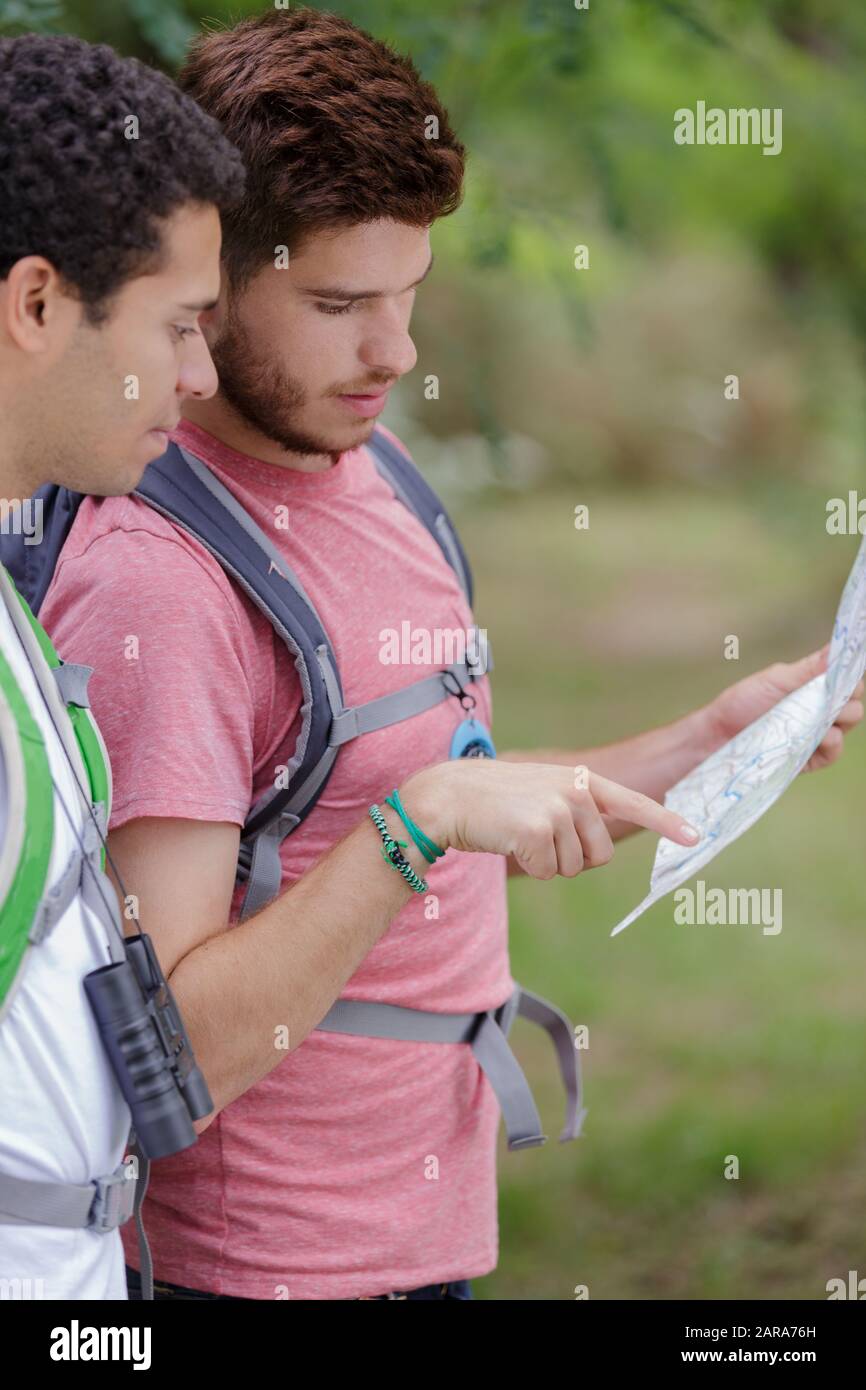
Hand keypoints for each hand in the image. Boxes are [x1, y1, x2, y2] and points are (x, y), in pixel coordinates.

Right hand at [401, 759, 700, 880]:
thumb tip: (597, 849)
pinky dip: (528, 867)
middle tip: (536, 835)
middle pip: (599, 855)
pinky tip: (508, 841)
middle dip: (571, 858)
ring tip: (518, 833)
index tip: (695, 838)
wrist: (448, 796)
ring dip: (546, 863)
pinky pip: (548, 872)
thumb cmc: (494, 802)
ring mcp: (559, 808)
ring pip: (573, 867)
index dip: (666, 823)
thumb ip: (575, 812)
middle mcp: (577, 790)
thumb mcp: (542, 794)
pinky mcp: (539, 830)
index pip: (633, 803)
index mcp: (581, 780)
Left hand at [707, 642, 863, 772]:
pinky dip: (831, 742)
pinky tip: (819, 737)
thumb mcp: (776, 679)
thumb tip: (838, 645)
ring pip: (849, 725)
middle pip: (855, 704)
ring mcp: (817, 734)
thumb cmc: (742, 703)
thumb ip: (810, 667)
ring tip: (816, 718)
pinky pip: (834, 752)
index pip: (849, 682)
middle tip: (828, 700)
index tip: (844, 679)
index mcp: (814, 687)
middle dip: (847, 700)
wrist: (718, 736)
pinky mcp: (810, 758)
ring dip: (839, 719)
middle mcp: (820, 710)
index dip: (851, 680)